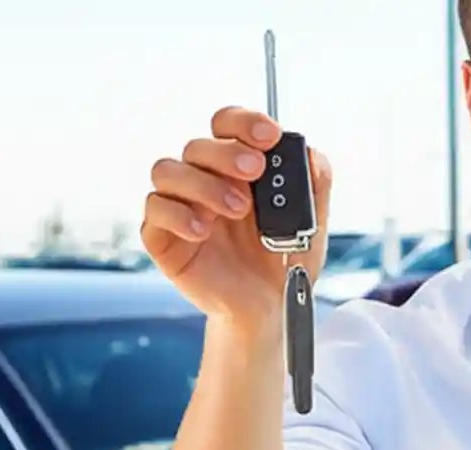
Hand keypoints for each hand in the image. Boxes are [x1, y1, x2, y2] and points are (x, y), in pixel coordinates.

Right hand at [141, 106, 332, 331]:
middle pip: (197, 146)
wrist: (270, 306)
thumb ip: (316, 187)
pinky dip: (178, 215)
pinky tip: (203, 231)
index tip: (269, 136)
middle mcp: (204, 180)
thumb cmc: (284, 260)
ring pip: (167, 171)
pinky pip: (155, 212)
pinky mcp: (164, 238)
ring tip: (237, 209)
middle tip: (255, 170)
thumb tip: (312, 154)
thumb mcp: (312, 223)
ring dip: (203, 183)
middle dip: (227, 153)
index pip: (226, 125)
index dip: (243, 122)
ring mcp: (181, 207)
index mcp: (236, 168)